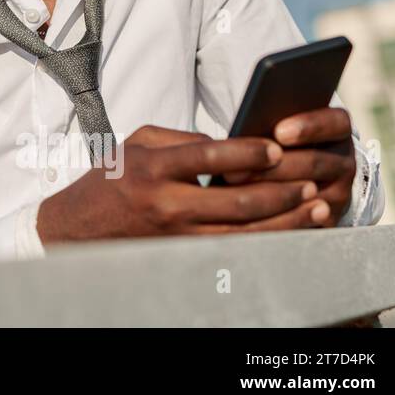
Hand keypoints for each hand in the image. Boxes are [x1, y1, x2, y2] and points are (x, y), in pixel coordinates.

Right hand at [36, 125, 329, 244]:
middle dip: (282, 191)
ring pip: (245, 233)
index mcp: (152, 168)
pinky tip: (293, 230)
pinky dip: (270, 240)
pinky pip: (237, 249)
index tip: (276, 147)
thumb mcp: (135, 144)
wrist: (77, 228)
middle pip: (237, 201)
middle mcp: (166, 203)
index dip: (247, 152)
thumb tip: (228, 144)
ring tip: (317, 206)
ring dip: (287, 220)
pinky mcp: (184, 255)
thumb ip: (180, 139)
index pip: (208, 156)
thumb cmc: (110, 179)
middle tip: (310, 180)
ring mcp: (177, 235)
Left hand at [219, 107, 356, 227]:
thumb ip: (268, 122)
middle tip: (237, 165)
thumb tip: (242, 129)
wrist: (292, 177)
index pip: (335, 123)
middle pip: (315, 162)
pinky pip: (303, 219)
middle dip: (274, 165)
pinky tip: (245, 209)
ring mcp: (339, 192)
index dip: (309, 126)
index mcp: (336, 130)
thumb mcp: (276, 126)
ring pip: (307, 193)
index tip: (279, 132)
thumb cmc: (276, 141)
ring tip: (233, 183)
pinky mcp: (327, 219)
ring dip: (268, 190)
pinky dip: (272, 214)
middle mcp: (342, 161)